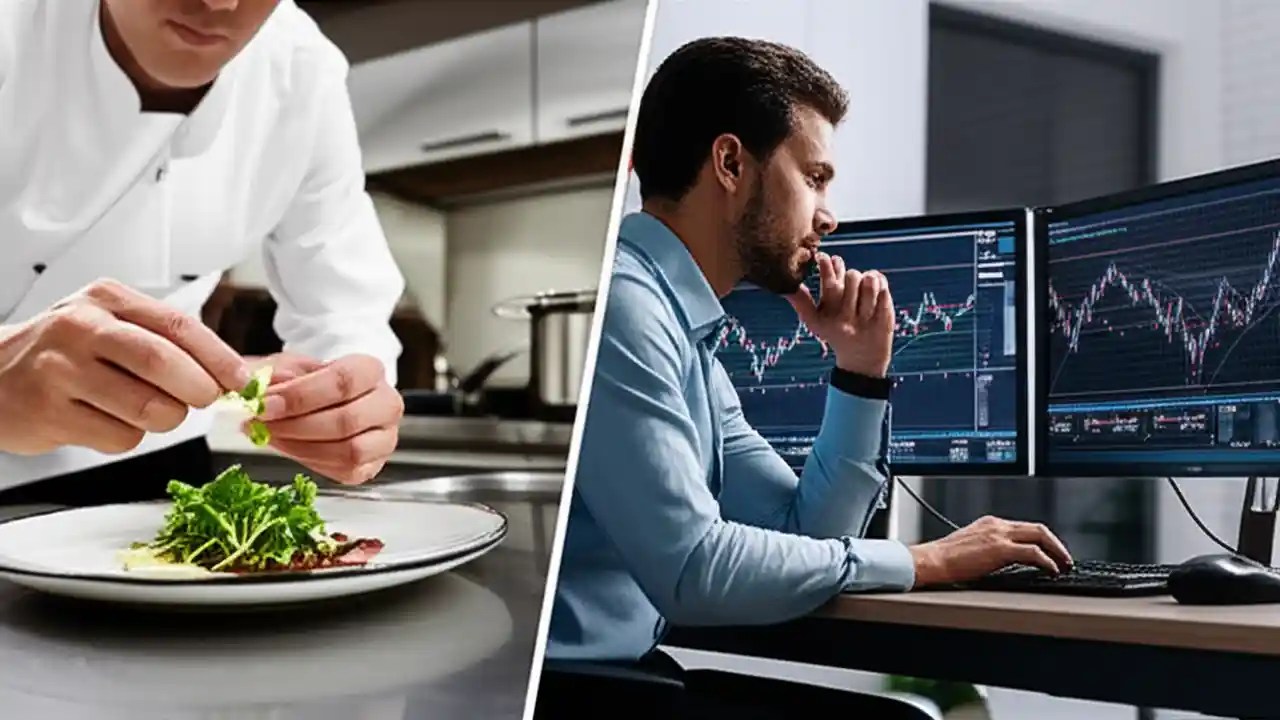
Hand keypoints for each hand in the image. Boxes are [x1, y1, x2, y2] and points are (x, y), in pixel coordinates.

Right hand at [0, 279, 250, 454]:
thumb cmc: (68, 352)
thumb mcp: (113, 324)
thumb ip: (167, 341)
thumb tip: (230, 373)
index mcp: (108, 300)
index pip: (178, 326)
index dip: (219, 357)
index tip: (241, 380)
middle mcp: (81, 328)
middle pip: (162, 363)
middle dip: (197, 390)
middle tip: (201, 399)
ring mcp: (60, 370)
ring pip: (146, 408)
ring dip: (164, 418)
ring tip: (147, 409)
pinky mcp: (49, 413)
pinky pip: (119, 438)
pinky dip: (129, 437)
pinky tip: (107, 420)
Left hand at [255, 353, 402, 484]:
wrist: (321, 403)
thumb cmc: (308, 383)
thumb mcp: (286, 368)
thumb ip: (270, 375)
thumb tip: (252, 385)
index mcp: (370, 370)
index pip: (342, 381)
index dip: (300, 396)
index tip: (264, 404)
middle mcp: (387, 404)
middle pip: (346, 420)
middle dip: (296, 425)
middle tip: (260, 424)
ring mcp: (384, 438)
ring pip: (349, 451)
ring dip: (301, 447)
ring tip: (271, 436)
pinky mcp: (372, 466)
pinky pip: (345, 471)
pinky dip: (311, 462)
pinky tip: (290, 448)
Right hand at [785, 251, 893, 377]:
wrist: (862, 361)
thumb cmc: (835, 333)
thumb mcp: (814, 322)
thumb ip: (802, 302)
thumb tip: (784, 284)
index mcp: (825, 318)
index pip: (828, 285)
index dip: (826, 266)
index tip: (823, 256)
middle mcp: (845, 320)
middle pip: (851, 278)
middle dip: (850, 273)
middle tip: (849, 276)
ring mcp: (866, 320)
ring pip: (869, 281)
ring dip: (867, 276)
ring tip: (865, 282)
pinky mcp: (883, 320)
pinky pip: (884, 290)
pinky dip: (880, 282)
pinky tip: (876, 287)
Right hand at [908, 515, 1073, 587]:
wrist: (933, 561)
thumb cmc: (946, 558)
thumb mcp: (972, 546)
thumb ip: (991, 547)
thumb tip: (1007, 559)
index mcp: (990, 524)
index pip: (1025, 527)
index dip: (1043, 540)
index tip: (1051, 552)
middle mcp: (997, 525)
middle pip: (1038, 528)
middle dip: (1056, 544)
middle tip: (1065, 558)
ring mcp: (999, 535)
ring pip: (1040, 536)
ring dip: (1056, 551)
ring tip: (1063, 565)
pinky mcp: (1000, 549)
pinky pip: (1033, 553)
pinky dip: (1047, 561)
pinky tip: (1051, 570)